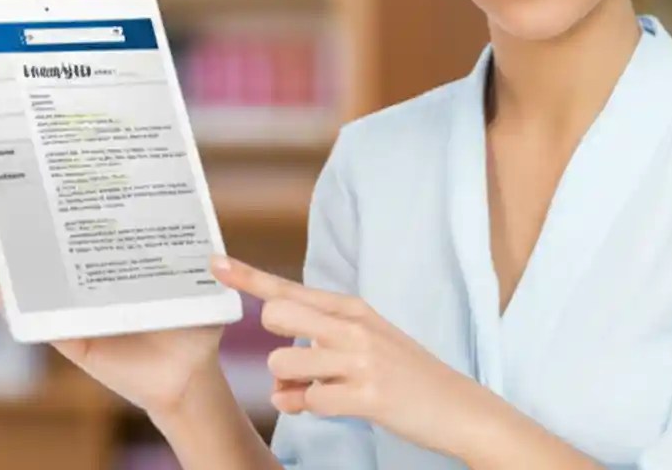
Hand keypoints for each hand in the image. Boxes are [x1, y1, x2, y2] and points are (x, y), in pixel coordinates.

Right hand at [0, 209, 225, 416]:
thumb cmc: (195, 320)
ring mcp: (75, 310)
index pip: (80, 223)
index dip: (55, 199)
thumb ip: (196, 245)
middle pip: (45, 246)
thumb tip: (194, 203)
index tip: (34, 170)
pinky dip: (16, 306)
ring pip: (32, 280)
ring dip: (5, 255)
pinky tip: (0, 286)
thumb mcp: (197, 275)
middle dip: (15, 218)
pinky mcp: (71, 341)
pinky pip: (39, 323)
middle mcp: (88, 281)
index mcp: (113, 260)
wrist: (190, 374)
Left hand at [210, 254, 502, 460]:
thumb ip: (316, 352)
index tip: (213, 263)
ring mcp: (361, 360)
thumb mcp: (363, 346)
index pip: (287, 288)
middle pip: (276, 316)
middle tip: (303, 363)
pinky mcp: (368, 395)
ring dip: (291, 385)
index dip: (246, 276)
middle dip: (275, 344)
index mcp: (350, 308)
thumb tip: (277, 385)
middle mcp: (353, 327)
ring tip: (317, 391)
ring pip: (283, 363)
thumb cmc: (403, 376)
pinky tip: (329, 407)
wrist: (458, 407)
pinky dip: (308, 409)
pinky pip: (309, 401)